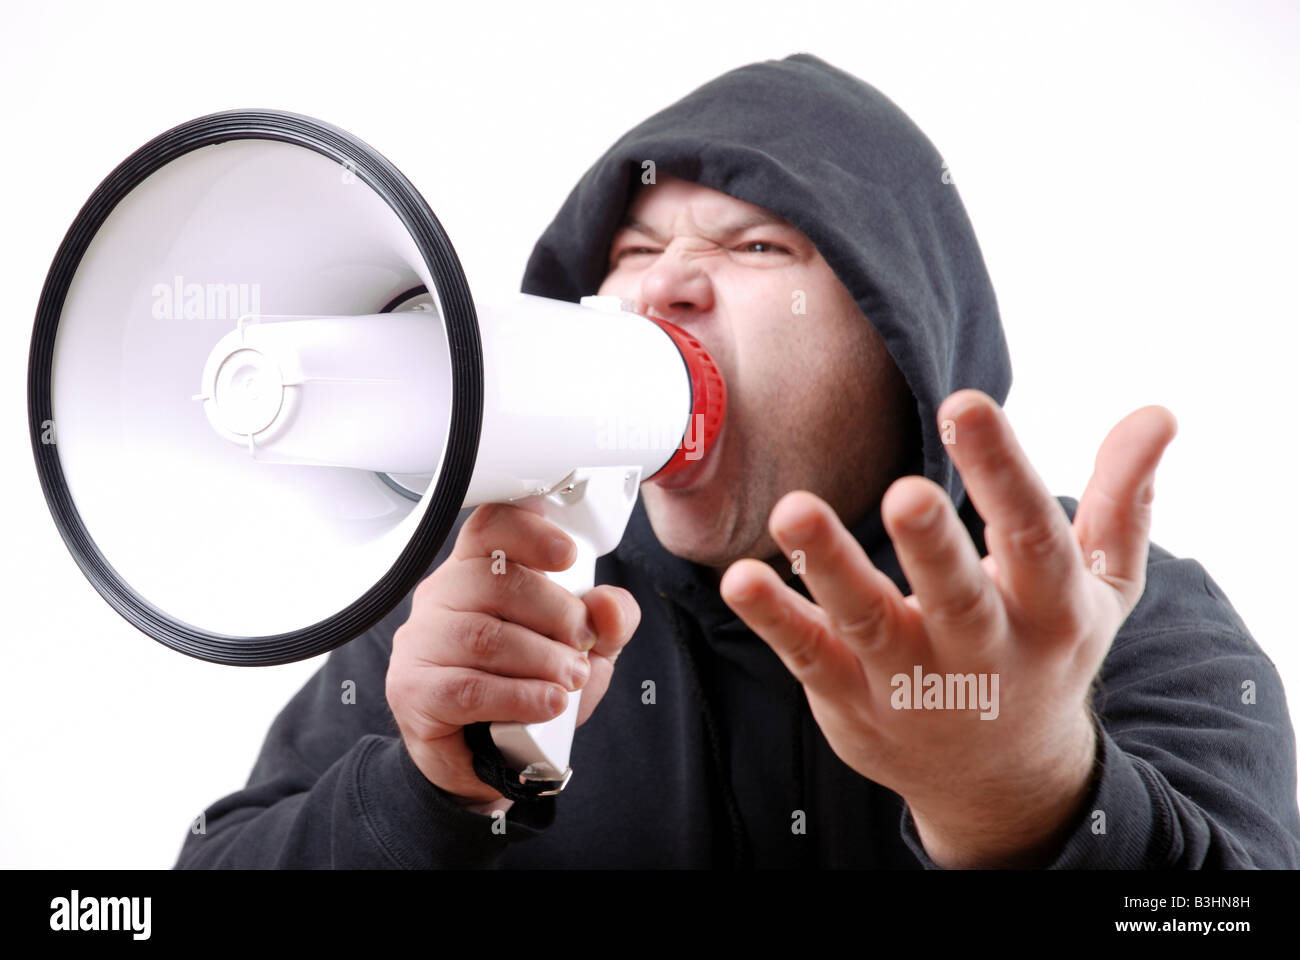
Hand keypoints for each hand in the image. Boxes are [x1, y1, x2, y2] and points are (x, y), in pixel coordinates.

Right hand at [386, 503, 640, 811]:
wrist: (489, 756)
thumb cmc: (529, 688)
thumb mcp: (586, 649)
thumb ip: (609, 621)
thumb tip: (607, 605)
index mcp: (478, 569)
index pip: (491, 527)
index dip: (529, 533)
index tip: (567, 555)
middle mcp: (442, 597)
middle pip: (494, 579)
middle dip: (556, 613)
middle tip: (581, 646)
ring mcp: (421, 642)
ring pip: (484, 636)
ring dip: (542, 660)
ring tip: (568, 680)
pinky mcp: (413, 690)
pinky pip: (468, 687)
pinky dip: (519, 697)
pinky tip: (547, 704)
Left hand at [719, 389, 1176, 866]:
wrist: (1002, 779)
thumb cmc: (1045, 653)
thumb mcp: (1100, 588)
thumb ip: (1122, 500)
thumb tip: (1158, 413)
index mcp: (1050, 612)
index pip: (1034, 538)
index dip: (1003, 472)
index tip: (966, 403)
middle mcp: (984, 651)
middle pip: (957, 596)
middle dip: (933, 545)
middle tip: (907, 490)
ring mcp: (914, 683)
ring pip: (870, 624)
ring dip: (832, 569)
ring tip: (794, 512)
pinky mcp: (852, 701)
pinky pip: (810, 657)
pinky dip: (776, 619)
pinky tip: (742, 576)